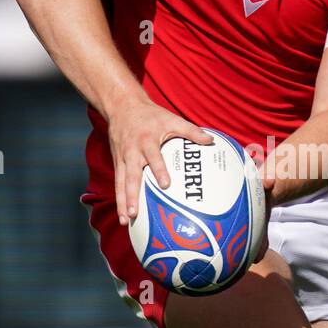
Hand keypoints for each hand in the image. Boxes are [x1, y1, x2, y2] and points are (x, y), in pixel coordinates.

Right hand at [107, 97, 213, 224]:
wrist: (122, 106)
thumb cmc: (150, 115)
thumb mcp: (171, 119)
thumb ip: (191, 131)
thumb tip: (211, 141)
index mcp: (146, 141)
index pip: (153, 157)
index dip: (158, 170)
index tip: (165, 184)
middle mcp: (132, 152)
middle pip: (130, 176)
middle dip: (132, 195)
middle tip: (134, 212)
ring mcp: (122, 159)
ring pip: (120, 183)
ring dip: (122, 202)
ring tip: (125, 220)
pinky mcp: (117, 163)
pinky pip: (117, 183)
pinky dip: (118, 199)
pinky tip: (122, 215)